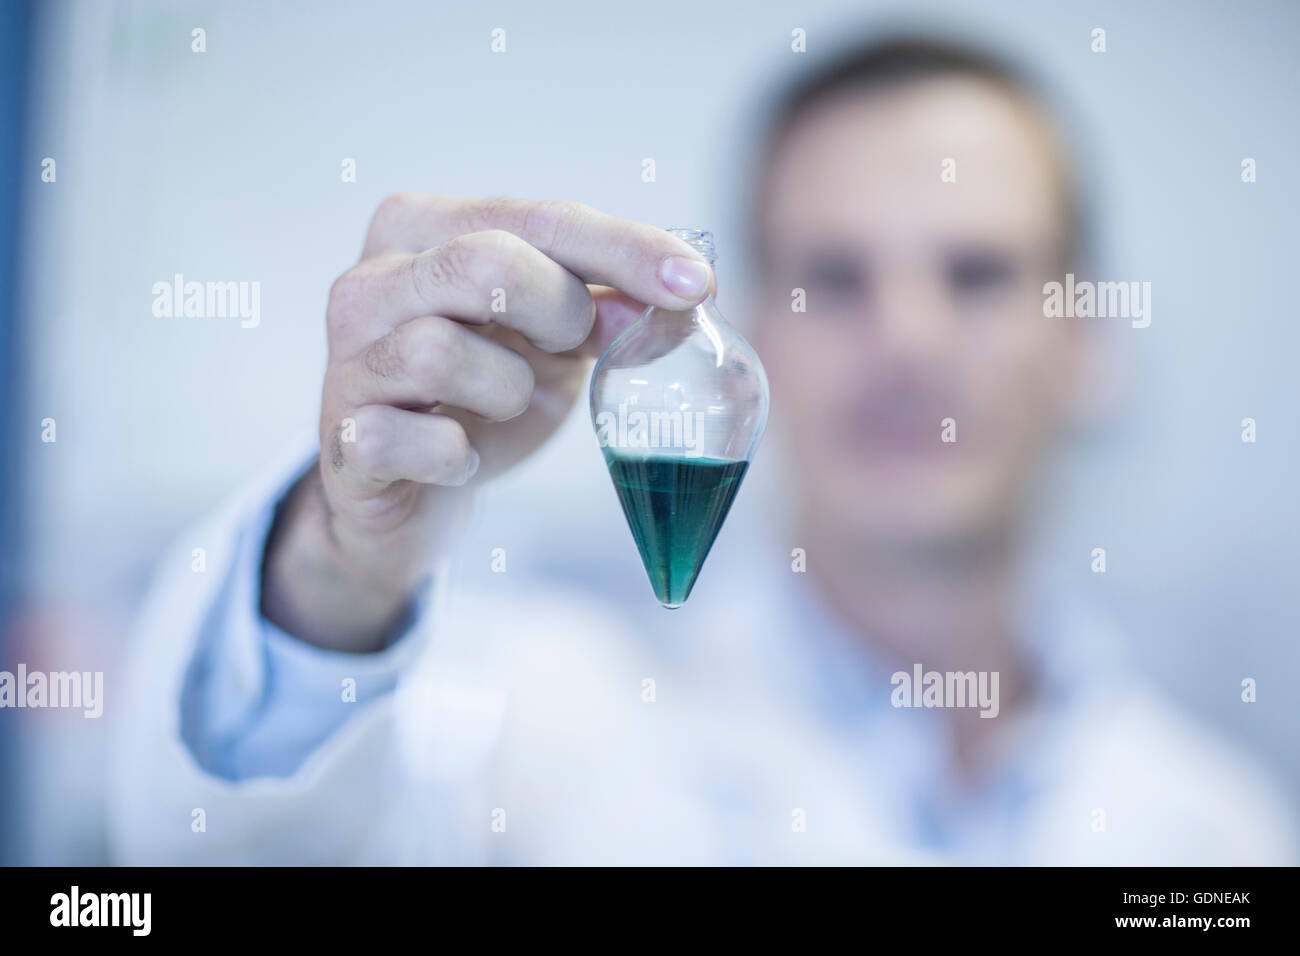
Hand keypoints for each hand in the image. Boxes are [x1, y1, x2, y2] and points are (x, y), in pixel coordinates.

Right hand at [262, 195, 715, 650]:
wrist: (405, 495)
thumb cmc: (481, 398)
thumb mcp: (550, 342)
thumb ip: (602, 306)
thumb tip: (676, 291)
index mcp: (421, 230)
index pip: (537, 218)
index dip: (625, 248)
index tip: (698, 282)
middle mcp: (370, 281)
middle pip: (486, 262)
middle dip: (559, 311)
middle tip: (573, 348)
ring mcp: (347, 360)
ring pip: (440, 350)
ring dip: (506, 391)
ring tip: (503, 407)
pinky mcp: (342, 438)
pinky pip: (406, 438)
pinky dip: (454, 454)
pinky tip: (460, 457)